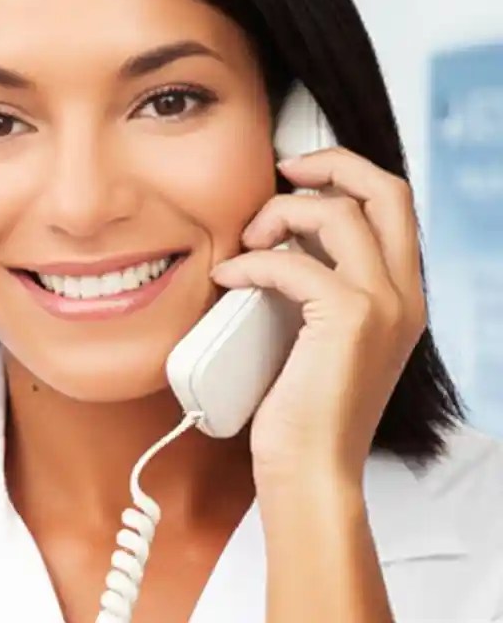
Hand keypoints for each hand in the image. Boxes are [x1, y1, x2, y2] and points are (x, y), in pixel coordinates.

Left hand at [209, 148, 427, 486]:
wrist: (310, 468)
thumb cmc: (301, 409)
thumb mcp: (316, 335)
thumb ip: (313, 289)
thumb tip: (273, 245)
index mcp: (402, 296)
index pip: (394, 204)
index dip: (346, 174)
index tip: (295, 175)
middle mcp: (405, 295)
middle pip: (385, 190)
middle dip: (329, 164)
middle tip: (280, 172)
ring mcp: (385, 306)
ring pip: (338, 214)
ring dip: (280, 215)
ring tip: (246, 244)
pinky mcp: (351, 321)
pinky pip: (294, 262)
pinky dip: (251, 263)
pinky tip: (228, 278)